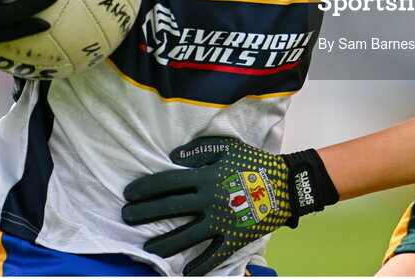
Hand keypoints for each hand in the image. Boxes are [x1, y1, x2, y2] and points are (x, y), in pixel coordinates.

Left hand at [123, 136, 337, 274]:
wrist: (288, 184)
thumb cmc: (256, 162)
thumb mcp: (229, 148)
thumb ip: (200, 151)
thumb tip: (172, 158)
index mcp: (207, 176)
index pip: (168, 183)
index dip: (145, 189)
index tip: (129, 194)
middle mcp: (210, 200)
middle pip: (170, 209)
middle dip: (144, 213)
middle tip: (126, 217)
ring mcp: (222, 221)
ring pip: (186, 236)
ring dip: (164, 243)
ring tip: (150, 247)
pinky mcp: (235, 238)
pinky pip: (213, 255)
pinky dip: (199, 266)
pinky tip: (185, 272)